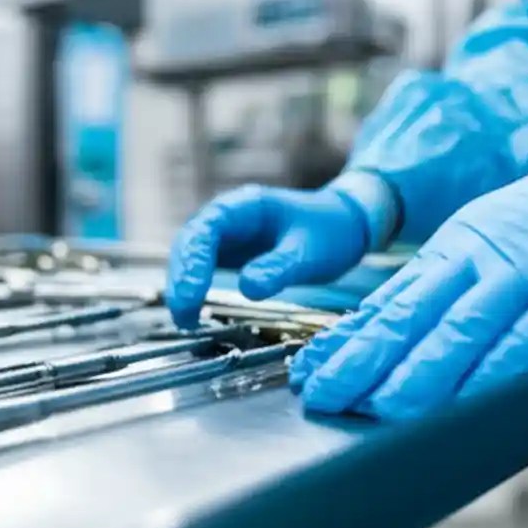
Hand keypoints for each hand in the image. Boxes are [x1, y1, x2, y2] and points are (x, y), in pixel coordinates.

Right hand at [166, 183, 371, 327]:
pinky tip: (195, 315)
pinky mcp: (229, 255)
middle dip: (182, 279)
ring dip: (183, 287)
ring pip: (190, 258)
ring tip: (185, 321)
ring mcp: (226, 236)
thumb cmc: (330, 231)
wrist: (345, 225)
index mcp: (244, 207)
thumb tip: (248, 289)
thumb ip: (280, 267)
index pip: (205, 229)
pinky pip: (203, 270)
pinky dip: (196, 290)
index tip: (191, 295)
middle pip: (189, 244)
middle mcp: (227, 218)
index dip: (192, 262)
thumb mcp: (310, 251)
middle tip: (183, 316)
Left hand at [290, 133, 527, 418]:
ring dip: (419, 369)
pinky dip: (499, 365)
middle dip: (361, 358)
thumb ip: (458, 284)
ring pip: (462, 326)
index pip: (391, 300)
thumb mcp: (498, 241)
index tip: (309, 372)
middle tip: (321, 394)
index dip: (348, 339)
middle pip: (411, 313)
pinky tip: (472, 395)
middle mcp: (480, 257)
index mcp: (457, 247)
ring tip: (380, 406)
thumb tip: (411, 333)